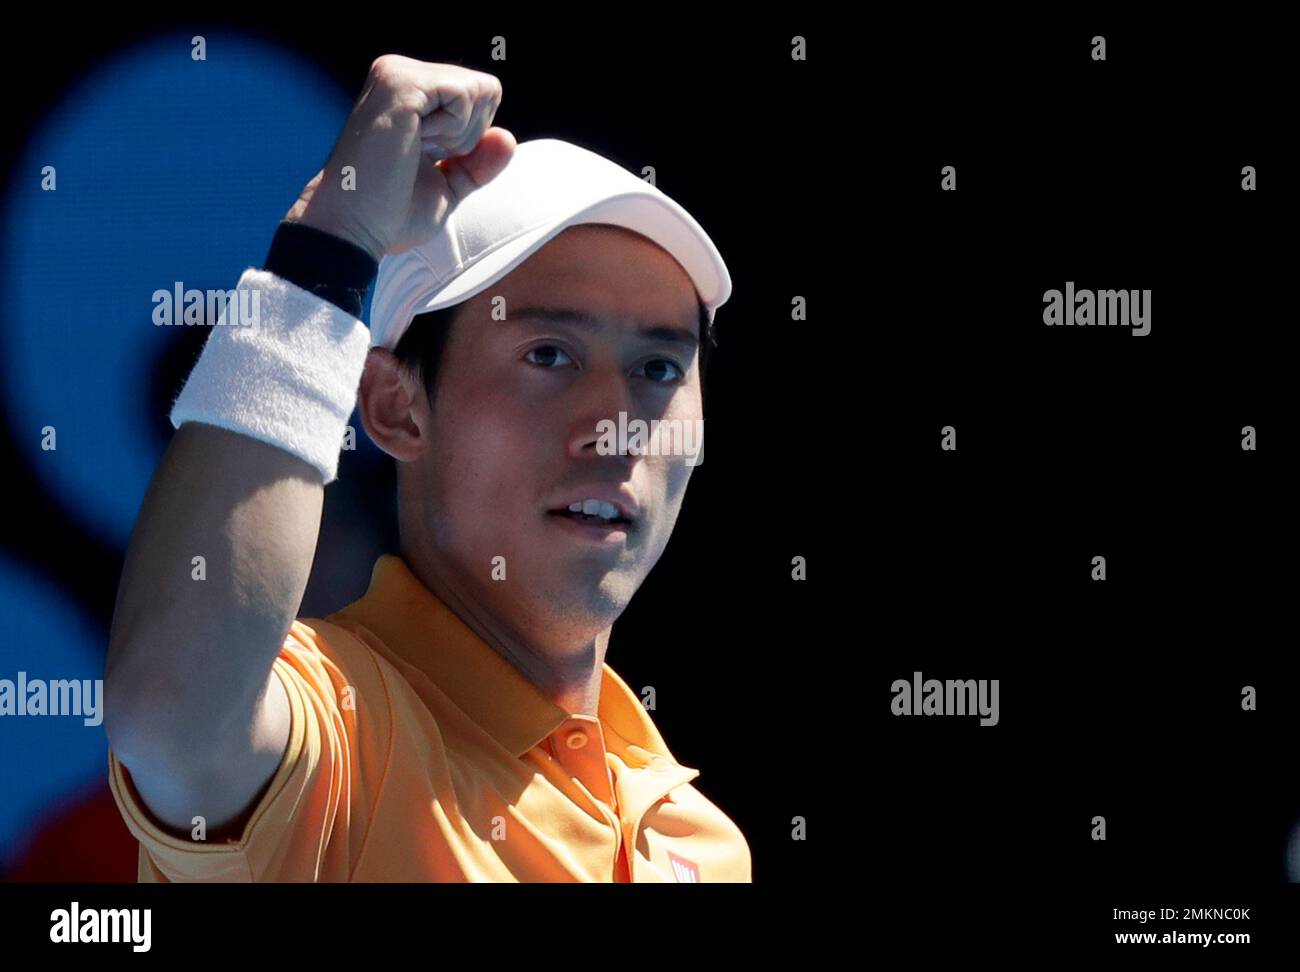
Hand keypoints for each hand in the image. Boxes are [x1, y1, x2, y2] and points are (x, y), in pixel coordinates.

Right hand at [285, 54, 515, 260]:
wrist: (354, 229)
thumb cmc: (392, 213)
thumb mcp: (449, 186)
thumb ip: (479, 163)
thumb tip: (507, 137)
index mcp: (411, 94)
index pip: (481, 98)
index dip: (471, 141)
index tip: (427, 161)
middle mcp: (402, 74)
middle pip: (486, 90)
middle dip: (468, 137)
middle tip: (419, 159)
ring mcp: (398, 73)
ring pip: (479, 90)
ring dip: (460, 136)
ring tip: (413, 152)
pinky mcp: (401, 82)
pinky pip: (465, 94)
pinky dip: (454, 131)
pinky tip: (415, 144)